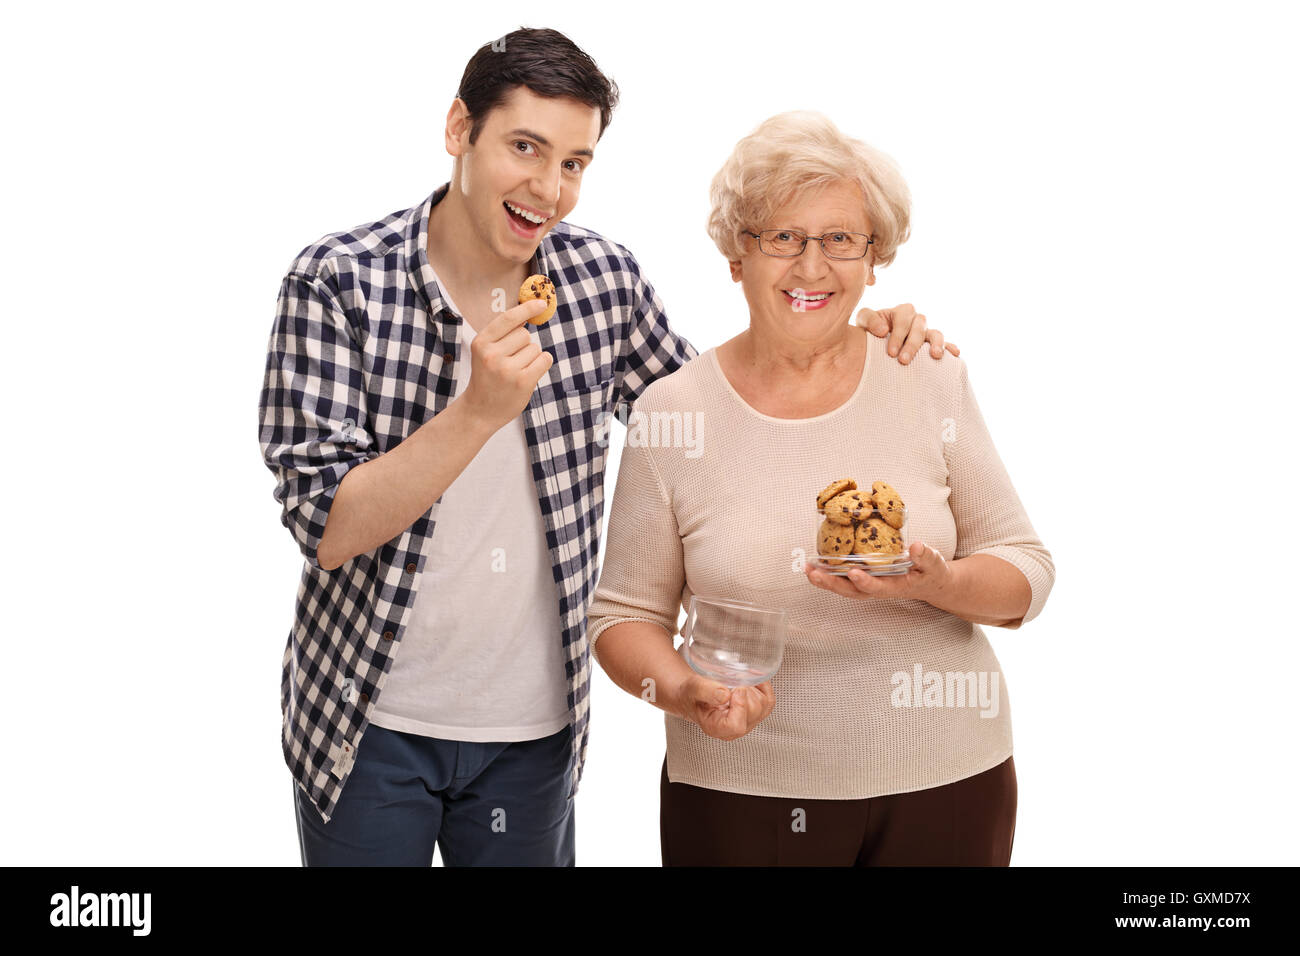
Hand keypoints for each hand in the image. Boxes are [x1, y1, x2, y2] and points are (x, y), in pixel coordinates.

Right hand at [459, 297, 553, 430]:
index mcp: (481, 343)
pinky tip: (529, 374)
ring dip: (531, 357)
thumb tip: (530, 310)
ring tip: (516, 371)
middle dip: (524, 344)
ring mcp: (507, 369)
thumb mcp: (485, 352)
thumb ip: (502, 333)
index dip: (527, 308)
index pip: (508, 318)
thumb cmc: (487, 377)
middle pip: (525, 334)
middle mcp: (492, 355)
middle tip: (511, 361)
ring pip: (535, 348)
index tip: (541, 302)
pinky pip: (545, 360)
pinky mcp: (523, 382)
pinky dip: (542, 364)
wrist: (480, 410)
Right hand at [674, 671, 774, 741]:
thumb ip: (706, 691)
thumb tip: (725, 695)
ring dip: (753, 689)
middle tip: (732, 682)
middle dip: (746, 691)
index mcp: (716, 728)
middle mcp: (733, 729)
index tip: (734, 689)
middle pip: (753, 712)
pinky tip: (751, 681)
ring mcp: (746, 723)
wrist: (693, 695)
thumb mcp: (692, 689)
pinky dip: (763, 687)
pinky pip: (769, 701)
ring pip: (763, 706)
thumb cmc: (691, 695)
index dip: (740, 705)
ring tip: (736, 683)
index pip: (737, 725)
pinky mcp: (755, 714)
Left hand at [804, 542, 954, 605]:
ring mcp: (870, 586)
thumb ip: (926, 557)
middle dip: (832, 584)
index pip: (878, 587)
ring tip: (807, 569)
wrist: (930, 583)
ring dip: (825, 580)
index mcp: (896, 587)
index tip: (853, 572)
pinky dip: (828, 574)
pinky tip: (814, 564)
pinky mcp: (865, 579)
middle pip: (852, 591)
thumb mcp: (935, 564)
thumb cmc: (932, 573)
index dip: (865, 582)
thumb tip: (916, 546)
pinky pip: (844, 579)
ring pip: (844, 588)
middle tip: (814, 574)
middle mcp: (879, 589)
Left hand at [854, 303, 959, 363]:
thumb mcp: (863, 322)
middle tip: (904, 361)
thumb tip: (883, 330)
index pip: (903, 319)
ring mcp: (926, 332)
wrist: (874, 346)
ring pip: (935, 333)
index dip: (898, 335)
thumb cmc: (869, 332)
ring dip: (937, 343)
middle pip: (920, 327)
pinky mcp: (932, 345)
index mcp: (901, 311)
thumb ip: (869, 320)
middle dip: (912, 344)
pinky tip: (954, 354)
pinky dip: (950, 347)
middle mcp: (916, 320)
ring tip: (935, 356)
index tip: (890, 352)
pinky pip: (945, 344)